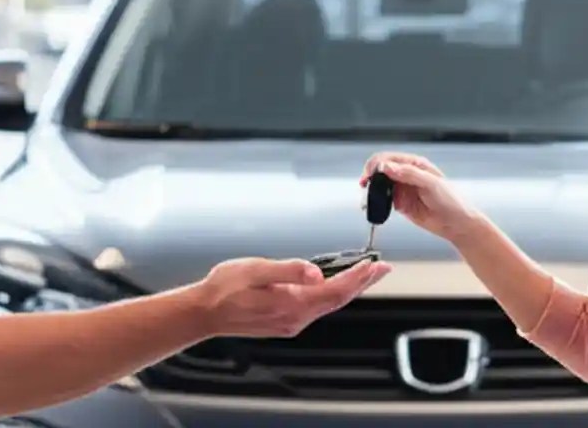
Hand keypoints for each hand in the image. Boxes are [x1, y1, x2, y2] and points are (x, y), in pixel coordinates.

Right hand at [199, 257, 390, 337]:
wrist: (204, 313)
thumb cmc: (225, 288)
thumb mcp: (256, 269)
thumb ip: (288, 269)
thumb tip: (317, 272)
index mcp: (291, 303)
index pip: (335, 290)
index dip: (357, 276)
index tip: (374, 263)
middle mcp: (296, 318)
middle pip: (338, 300)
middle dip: (362, 282)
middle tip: (382, 267)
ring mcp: (291, 323)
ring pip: (329, 305)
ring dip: (350, 289)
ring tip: (366, 274)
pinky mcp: (286, 322)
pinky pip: (317, 308)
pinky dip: (333, 295)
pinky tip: (336, 286)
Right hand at [360, 152, 481, 242]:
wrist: (455, 223)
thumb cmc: (450, 200)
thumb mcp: (431, 183)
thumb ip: (409, 174)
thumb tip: (387, 167)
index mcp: (415, 164)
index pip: (389, 158)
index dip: (377, 164)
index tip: (371, 173)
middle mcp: (407, 175)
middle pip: (381, 169)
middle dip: (371, 174)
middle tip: (366, 183)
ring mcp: (403, 189)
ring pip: (380, 184)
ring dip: (373, 188)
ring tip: (369, 194)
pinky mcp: (400, 203)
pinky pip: (384, 199)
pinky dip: (377, 201)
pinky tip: (377, 204)